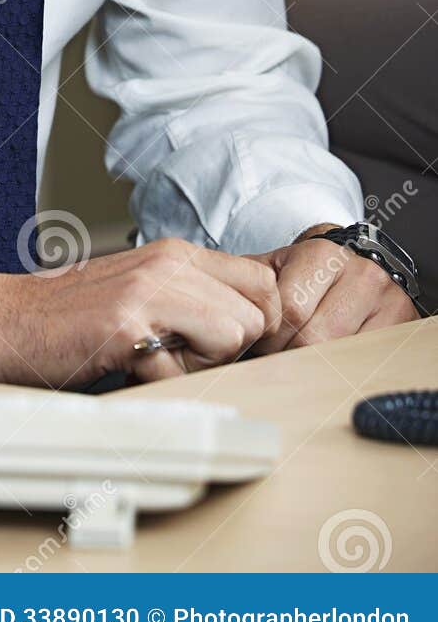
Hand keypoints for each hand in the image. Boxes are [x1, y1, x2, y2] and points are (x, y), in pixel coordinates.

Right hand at [0, 237, 281, 388]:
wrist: (0, 321)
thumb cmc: (67, 319)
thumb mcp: (141, 291)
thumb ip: (193, 298)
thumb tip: (254, 326)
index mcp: (175, 252)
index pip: (266, 282)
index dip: (257, 324)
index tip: (222, 346)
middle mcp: (168, 260)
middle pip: (261, 310)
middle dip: (234, 347)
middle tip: (180, 355)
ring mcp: (149, 286)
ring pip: (237, 333)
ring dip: (203, 363)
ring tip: (151, 359)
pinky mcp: (127, 320)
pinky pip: (189, 362)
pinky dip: (165, 378)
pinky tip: (127, 367)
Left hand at [251, 224, 419, 353]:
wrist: (349, 262)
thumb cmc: (302, 272)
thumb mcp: (272, 268)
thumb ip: (245, 284)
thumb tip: (218, 308)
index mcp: (323, 254)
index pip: (289, 311)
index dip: (268, 336)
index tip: (258, 343)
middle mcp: (361, 273)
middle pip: (314, 337)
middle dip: (287, 354)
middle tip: (275, 357)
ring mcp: (387, 299)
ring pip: (340, 353)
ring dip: (312, 364)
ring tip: (298, 358)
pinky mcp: (403, 323)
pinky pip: (365, 361)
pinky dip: (341, 367)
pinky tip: (325, 361)